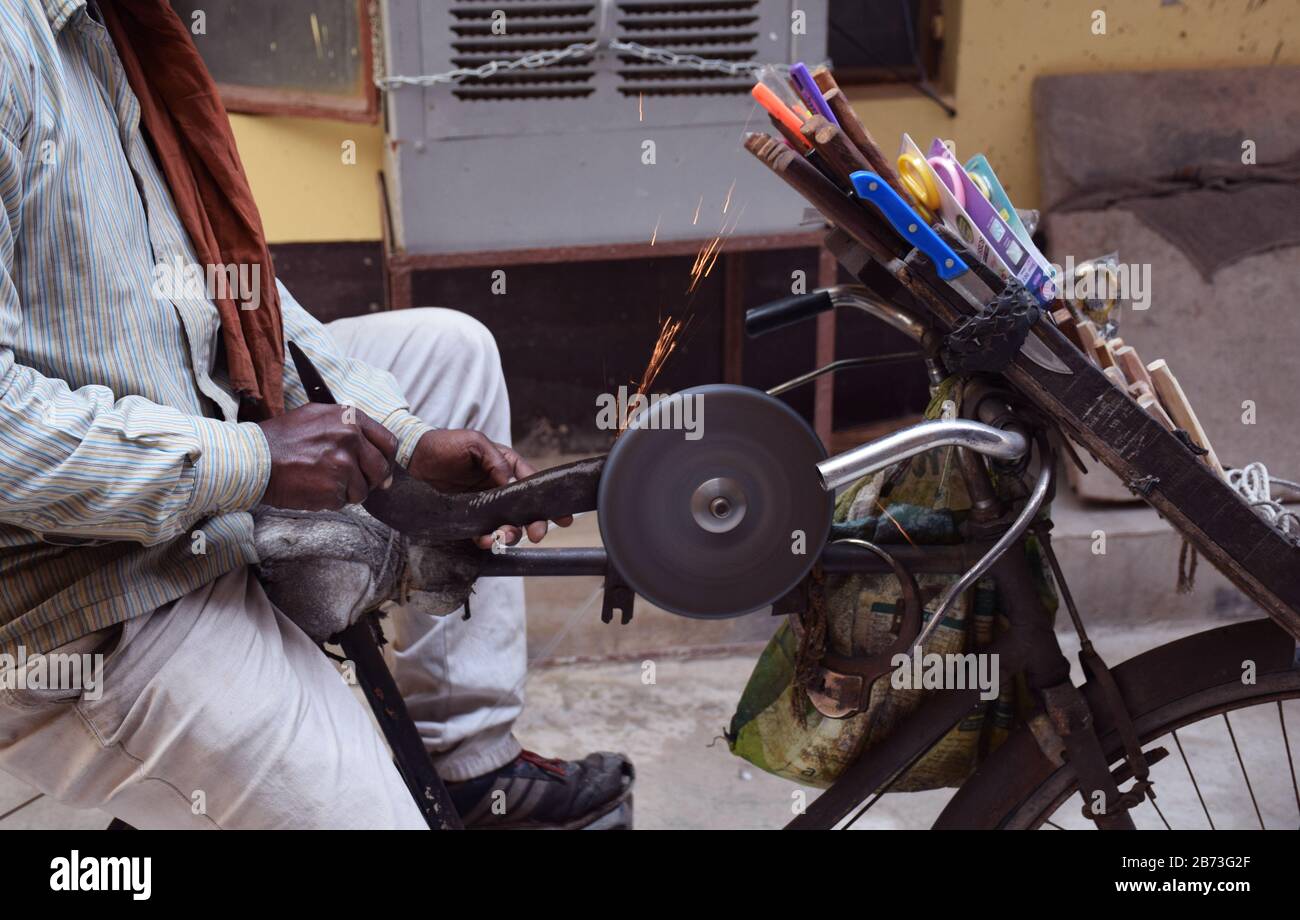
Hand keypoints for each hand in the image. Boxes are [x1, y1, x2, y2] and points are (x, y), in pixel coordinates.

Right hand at [257, 404, 396, 510]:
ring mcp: (343, 464)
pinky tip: (312, 488)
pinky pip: (344, 502)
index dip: (386, 459)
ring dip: (347, 492)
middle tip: (353, 483)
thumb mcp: (317, 416)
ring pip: (363, 490)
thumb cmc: (282, 439)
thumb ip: (349, 428)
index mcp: (349, 418)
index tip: (381, 469)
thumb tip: (377, 450)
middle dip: (370, 480)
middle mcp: (350, 438)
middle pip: (381, 469)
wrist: (254, 459)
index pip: (388, 442)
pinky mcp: (333, 488)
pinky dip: (331, 501)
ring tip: (322, 481)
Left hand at [407, 429, 571, 547]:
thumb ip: (497, 462)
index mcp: (506, 466)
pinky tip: (484, 540)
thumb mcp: (474, 443)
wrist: (409, 459)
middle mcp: (498, 488)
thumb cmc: (443, 445)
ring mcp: (483, 506)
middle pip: (525, 510)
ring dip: (509, 534)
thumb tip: (513, 486)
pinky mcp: (467, 519)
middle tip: (536, 534)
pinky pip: (482, 534)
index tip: (563, 518)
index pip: (533, 484)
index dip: (548, 500)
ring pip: (507, 525)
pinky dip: (487, 540)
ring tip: (502, 537)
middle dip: (534, 524)